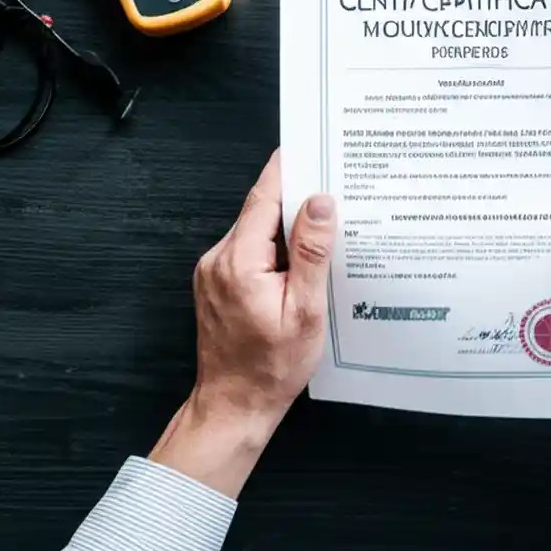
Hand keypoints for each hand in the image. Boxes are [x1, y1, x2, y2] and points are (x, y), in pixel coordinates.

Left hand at [150, 150, 336, 496]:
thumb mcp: (305, 310)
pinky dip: (276, 249)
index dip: (289, 168)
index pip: (264, 196)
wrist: (234, 405)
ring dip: (289, 227)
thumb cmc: (271, 367)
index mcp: (239, 261)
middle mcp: (219, 259)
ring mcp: (214, 271)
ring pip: (257, 231)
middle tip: (335, 185)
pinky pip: (250, 251)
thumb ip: (311, 252)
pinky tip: (303, 264)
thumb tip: (319, 202)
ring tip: (327, 230)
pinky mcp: (218, 283)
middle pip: (261, 210)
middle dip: (298, 197)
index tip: (310, 144)